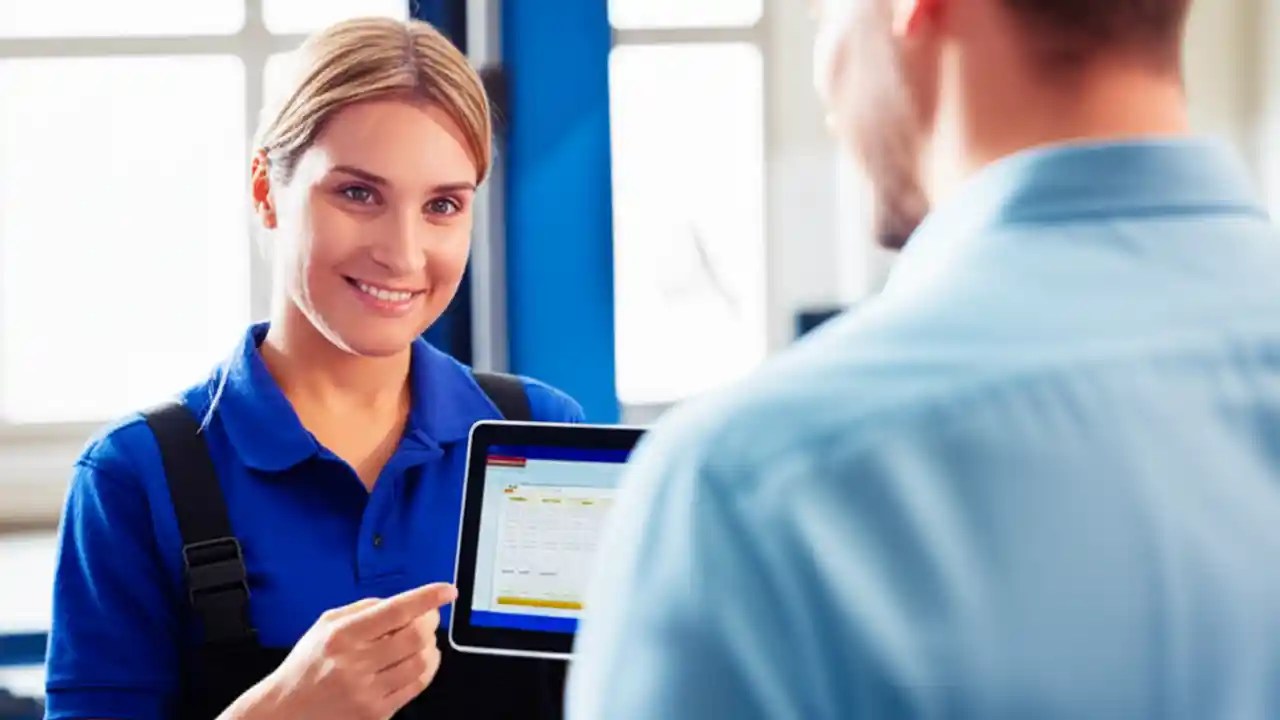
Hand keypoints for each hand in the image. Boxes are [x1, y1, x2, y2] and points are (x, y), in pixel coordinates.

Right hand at [233, 582, 456, 719]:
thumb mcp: (325, 625)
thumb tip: (402, 601)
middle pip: (415, 636)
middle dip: (431, 621)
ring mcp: (367, 692)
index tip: (446, 591)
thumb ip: (363, 608)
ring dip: (431, 645)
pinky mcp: (376, 712)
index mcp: (342, 636)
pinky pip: (417, 686)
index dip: (427, 597)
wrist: (286, 712)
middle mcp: (355, 664)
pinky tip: (421, 660)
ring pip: (421, 661)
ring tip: (423, 639)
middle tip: (430, 616)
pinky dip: (427, 668)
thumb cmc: (307, 666)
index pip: (395, 610)